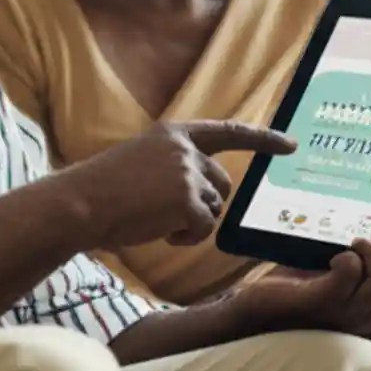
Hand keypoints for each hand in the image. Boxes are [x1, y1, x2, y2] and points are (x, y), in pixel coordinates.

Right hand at [53, 120, 295, 249]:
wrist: (80, 203)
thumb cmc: (103, 190)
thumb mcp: (141, 161)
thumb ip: (174, 166)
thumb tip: (207, 194)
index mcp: (173, 134)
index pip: (228, 132)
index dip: (263, 139)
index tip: (290, 145)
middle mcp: (185, 149)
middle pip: (222, 184)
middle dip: (205, 204)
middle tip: (170, 216)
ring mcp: (187, 173)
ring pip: (213, 209)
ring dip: (191, 223)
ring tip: (155, 221)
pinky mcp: (187, 200)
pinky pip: (204, 228)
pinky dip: (187, 237)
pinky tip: (162, 234)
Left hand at [234, 229, 370, 335]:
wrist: (255, 305)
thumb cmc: (295, 284)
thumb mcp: (334, 265)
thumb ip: (358, 254)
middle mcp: (366, 315)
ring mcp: (345, 313)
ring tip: (357, 239)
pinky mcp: (322, 302)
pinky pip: (350, 275)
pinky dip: (348, 258)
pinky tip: (336, 255)